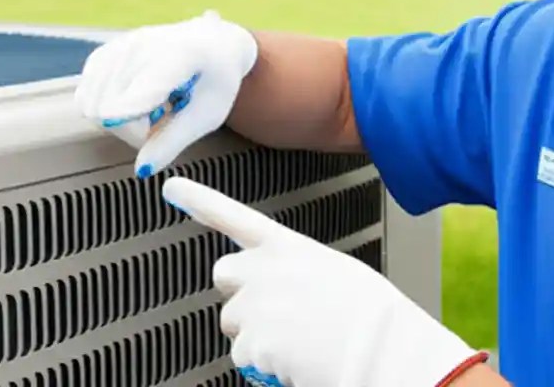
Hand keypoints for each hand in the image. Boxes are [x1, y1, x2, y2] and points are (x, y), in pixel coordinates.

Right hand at [75, 10, 257, 176]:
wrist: (211, 42)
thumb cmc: (215, 81)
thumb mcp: (207, 115)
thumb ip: (173, 142)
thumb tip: (142, 171)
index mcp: (179, 54)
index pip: (137, 94)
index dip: (130, 125)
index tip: (146, 138)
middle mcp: (142, 43)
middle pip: (107, 107)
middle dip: (128, 131)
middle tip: (157, 128)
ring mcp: (119, 45)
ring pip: (90, 104)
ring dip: (115, 121)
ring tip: (147, 115)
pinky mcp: (104, 52)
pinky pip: (85, 94)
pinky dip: (103, 109)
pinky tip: (130, 105)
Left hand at [162, 176, 487, 386]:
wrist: (382, 350)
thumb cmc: (371, 317)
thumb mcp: (338, 274)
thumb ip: (298, 273)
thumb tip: (283, 293)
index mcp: (291, 248)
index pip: (236, 217)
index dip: (200, 200)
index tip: (171, 187)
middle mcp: (266, 270)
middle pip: (223, 274)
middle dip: (239, 292)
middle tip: (273, 310)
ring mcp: (255, 305)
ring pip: (233, 324)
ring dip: (256, 336)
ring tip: (299, 341)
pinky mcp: (252, 342)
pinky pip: (244, 358)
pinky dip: (265, 366)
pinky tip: (297, 360)